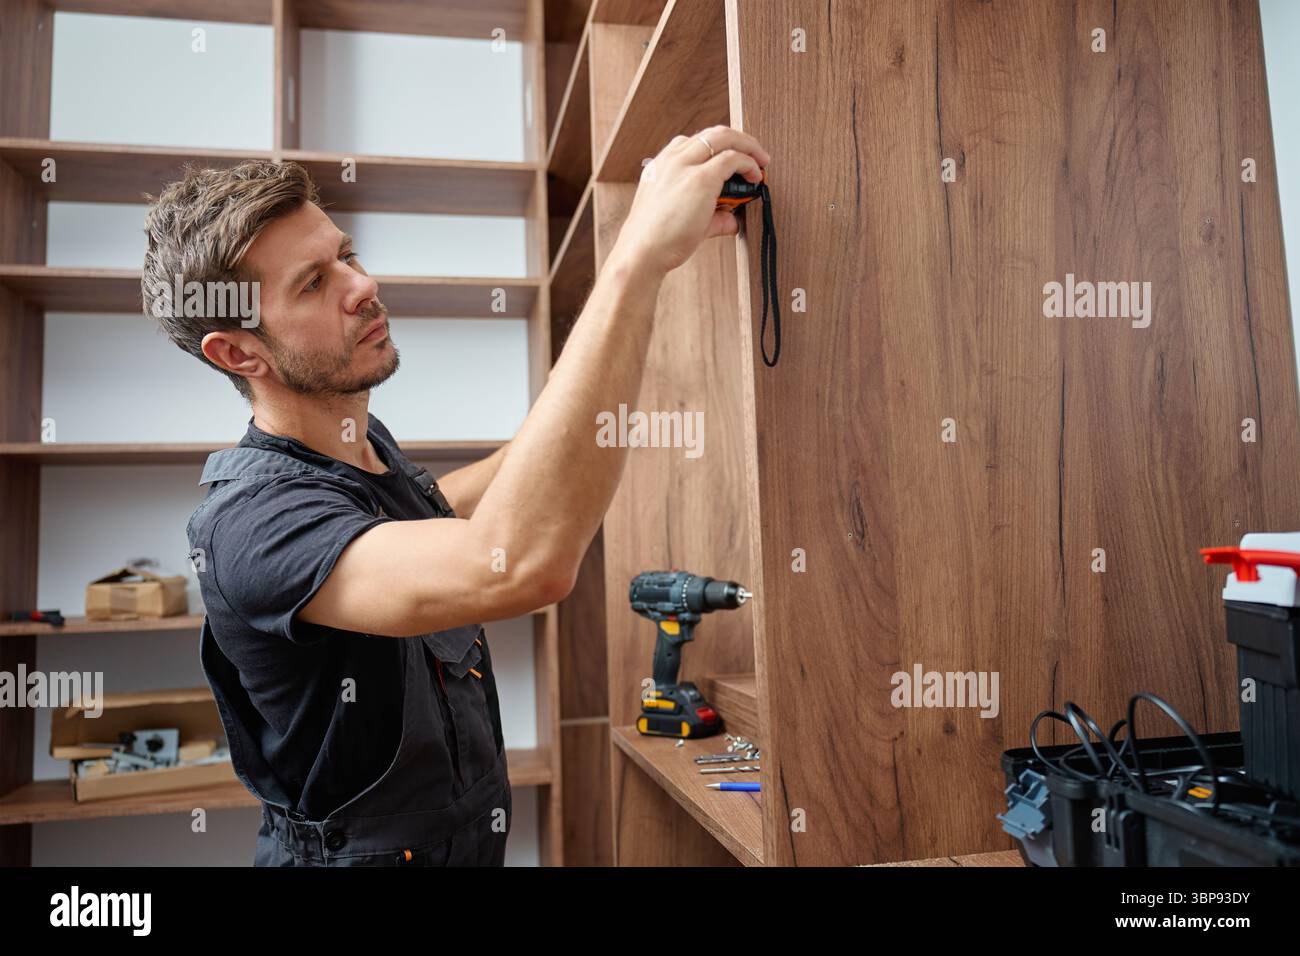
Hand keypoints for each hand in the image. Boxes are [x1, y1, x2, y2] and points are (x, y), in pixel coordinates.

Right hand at [608, 125, 770, 275]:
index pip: (694, 142)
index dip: (718, 147)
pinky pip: (733, 158)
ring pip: (724, 136)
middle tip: (756, 154)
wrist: (641, 252)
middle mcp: (672, 159)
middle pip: (713, 132)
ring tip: (761, 161)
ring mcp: (685, 165)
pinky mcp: (701, 179)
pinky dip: (749, 164)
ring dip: (748, 145)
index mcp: (662, 165)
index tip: (733, 158)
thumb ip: (710, 216)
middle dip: (740, 139)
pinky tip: (756, 177)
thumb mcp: (682, 219)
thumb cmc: (656, 240)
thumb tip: (732, 220)